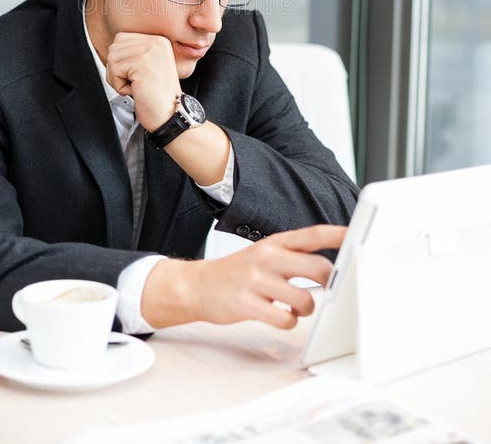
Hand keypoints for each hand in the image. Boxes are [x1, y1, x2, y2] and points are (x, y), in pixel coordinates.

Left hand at [106, 32, 180, 130]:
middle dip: (118, 70)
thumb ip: (133, 52)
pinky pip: (115, 71)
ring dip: (118, 79)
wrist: (172, 115)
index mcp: (158, 40)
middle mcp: (156, 41)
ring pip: (112, 59)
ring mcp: (150, 50)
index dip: (121, 61)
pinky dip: (120, 87)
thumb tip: (113, 49)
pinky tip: (138, 90)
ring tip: (138, 86)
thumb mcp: (148, 66)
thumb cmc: (157, 97)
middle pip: (114, 48)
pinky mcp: (143, 62)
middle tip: (136, 83)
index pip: (121, 39)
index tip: (138, 75)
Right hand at [141, 225, 346, 329]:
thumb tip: (331, 266)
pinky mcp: (247, 304)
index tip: (358, 235)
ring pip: (305, 299)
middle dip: (330, 282)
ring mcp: (256, 280)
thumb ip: (294, 256)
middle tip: (328, 289)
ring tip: (294, 305)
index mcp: (275, 242)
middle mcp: (267, 257)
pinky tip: (278, 315)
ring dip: (306, 308)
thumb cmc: (239, 272)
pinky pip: (284, 318)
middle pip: (318, 267)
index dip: (338, 235)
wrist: (198, 285)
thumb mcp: (265, 254)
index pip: (313, 235)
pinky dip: (288, 322)